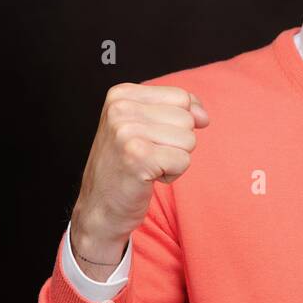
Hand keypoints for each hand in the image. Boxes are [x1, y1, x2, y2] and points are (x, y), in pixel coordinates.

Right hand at [71, 84, 208, 258]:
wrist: (99, 208)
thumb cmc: (126, 166)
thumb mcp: (146, 126)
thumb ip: (178, 110)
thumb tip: (203, 117)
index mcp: (121, 94)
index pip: (181, 97)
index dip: (178, 123)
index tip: (151, 139)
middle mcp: (120, 108)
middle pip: (186, 118)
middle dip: (176, 143)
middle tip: (146, 156)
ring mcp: (126, 132)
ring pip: (189, 139)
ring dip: (174, 159)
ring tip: (146, 166)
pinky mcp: (137, 157)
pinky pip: (184, 160)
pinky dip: (172, 174)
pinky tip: (147, 178)